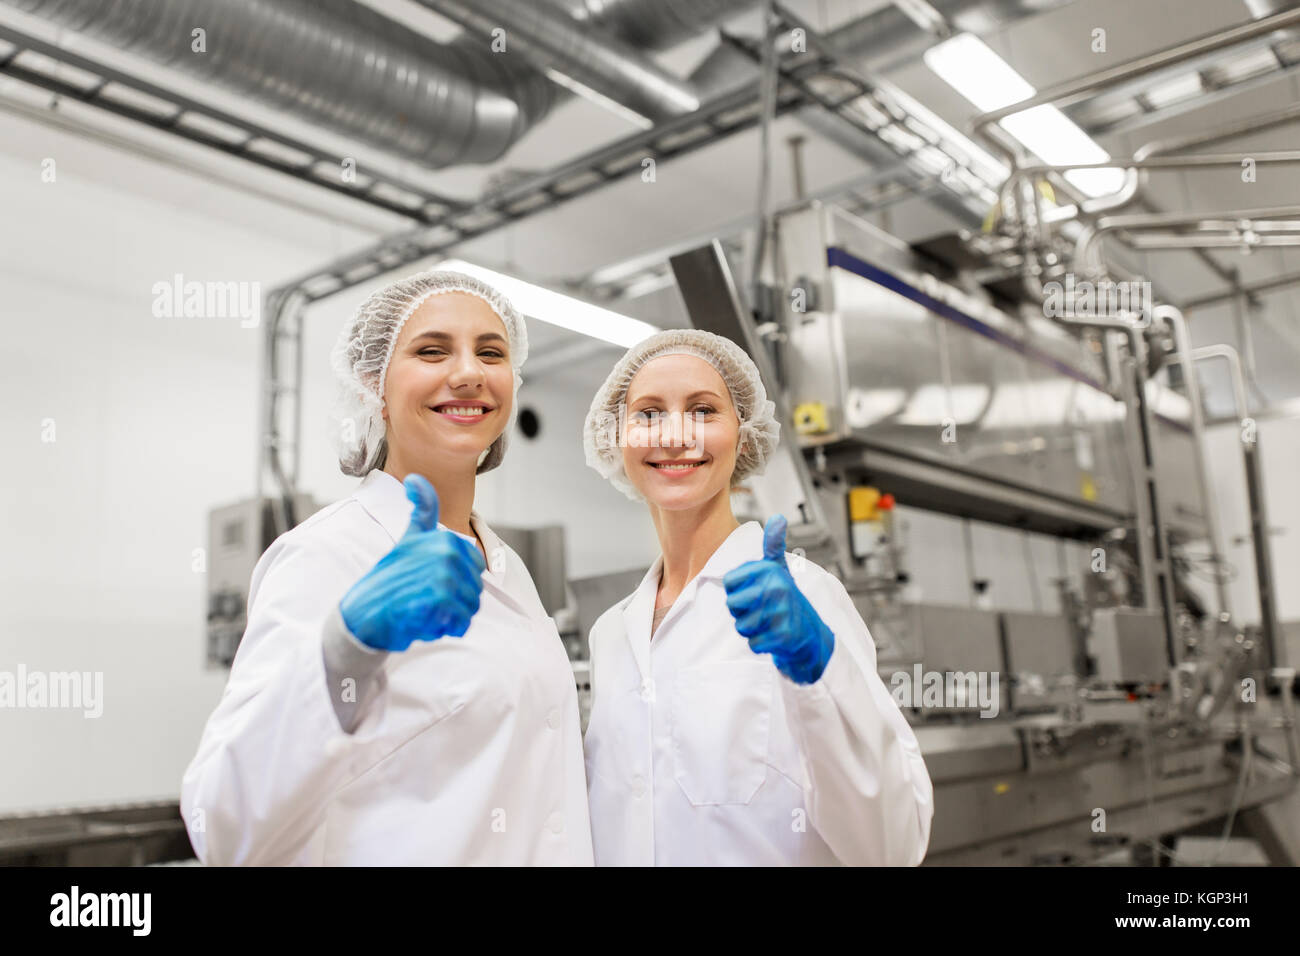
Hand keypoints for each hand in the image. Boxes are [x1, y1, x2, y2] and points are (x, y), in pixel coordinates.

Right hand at [339, 475, 485, 651]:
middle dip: (455, 603)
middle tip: (423, 599)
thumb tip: (416, 478)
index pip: (477, 568)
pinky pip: (460, 623)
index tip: (429, 581)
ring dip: (449, 618)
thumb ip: (421, 512)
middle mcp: (445, 553)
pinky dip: (443, 630)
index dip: (458, 582)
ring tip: (422, 610)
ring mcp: (441, 574)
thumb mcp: (407, 540)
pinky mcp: (436, 599)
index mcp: (443, 540)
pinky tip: (421, 622)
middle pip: (476, 590)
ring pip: (470, 608)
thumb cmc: (388, 580)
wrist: (361, 615)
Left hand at [723, 515, 833, 683]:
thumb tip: (778, 517)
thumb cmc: (788, 600)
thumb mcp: (780, 570)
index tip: (755, 592)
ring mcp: (782, 612)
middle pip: (732, 605)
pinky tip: (775, 637)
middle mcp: (777, 587)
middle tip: (761, 610)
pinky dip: (761, 644)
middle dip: (742, 612)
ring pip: (741, 626)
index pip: (730, 582)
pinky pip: (753, 643)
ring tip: (769, 622)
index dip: (737, 591)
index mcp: (770, 570)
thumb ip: (774, 545)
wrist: (812, 635)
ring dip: (752, 629)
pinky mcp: (784, 636)